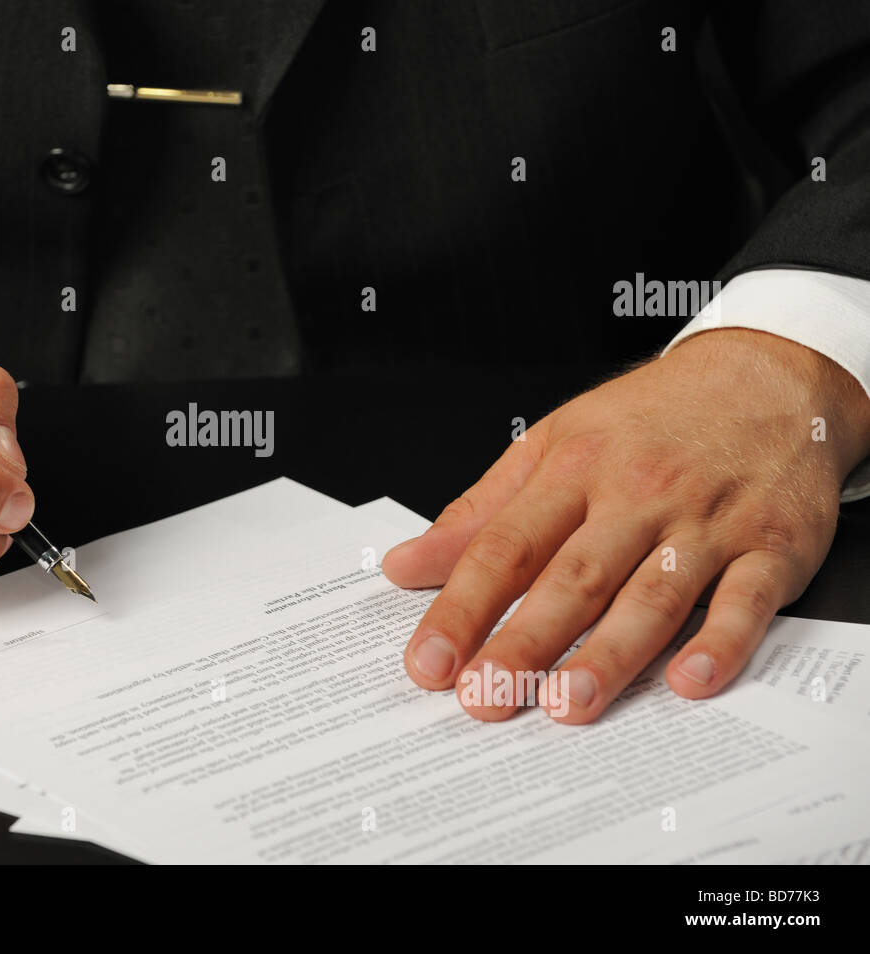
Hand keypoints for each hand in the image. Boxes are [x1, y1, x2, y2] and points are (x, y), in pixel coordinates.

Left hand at [382, 329, 869, 721]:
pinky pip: (745, 600)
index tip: (429, 661)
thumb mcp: (551, 444)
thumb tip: (405, 565)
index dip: (462, 608)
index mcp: (573, 470)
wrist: (764, 374)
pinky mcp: (770, 547)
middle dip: (523, 642)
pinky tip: (689, 680)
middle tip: (483, 697)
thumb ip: (478, 511)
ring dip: (608, 654)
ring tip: (566, 704)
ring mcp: (705, 524)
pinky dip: (720, 641)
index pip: (504, 548)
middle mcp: (636, 496)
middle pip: (571, 579)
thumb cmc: (649, 419)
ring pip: (650, 595)